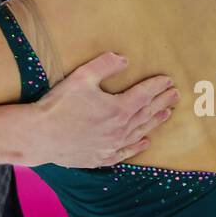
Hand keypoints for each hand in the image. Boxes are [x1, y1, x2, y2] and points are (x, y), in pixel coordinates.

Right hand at [19, 53, 179, 168]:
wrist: (40, 136)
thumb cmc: (59, 105)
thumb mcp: (81, 77)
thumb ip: (105, 65)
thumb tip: (124, 59)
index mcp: (118, 109)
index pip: (144, 95)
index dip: (156, 86)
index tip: (167, 80)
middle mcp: (120, 130)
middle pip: (146, 114)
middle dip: (162, 102)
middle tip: (175, 95)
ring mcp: (112, 146)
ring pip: (140, 132)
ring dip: (155, 122)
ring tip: (167, 114)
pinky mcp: (101, 157)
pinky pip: (126, 152)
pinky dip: (138, 146)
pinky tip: (145, 143)